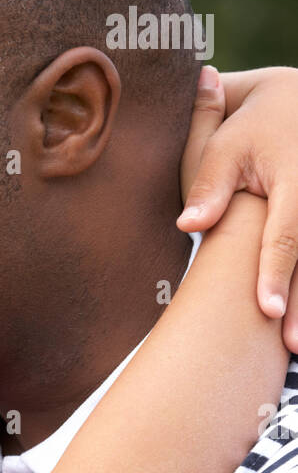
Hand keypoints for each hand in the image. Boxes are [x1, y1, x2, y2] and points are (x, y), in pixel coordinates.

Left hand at [178, 65, 297, 351]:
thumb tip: (186, 226)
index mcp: (295, 179)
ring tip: (294, 348)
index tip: (265, 310)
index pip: (284, 235)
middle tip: (289, 346)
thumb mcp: (227, 144)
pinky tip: (293, 334)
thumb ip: (208, 185)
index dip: (275, 273)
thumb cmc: (254, 124)